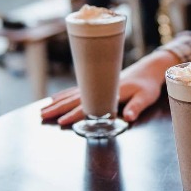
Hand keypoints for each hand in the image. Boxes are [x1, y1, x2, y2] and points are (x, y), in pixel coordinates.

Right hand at [40, 50, 178, 124]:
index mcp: (110, 91)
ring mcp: (95, 85)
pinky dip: (63, 95)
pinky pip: (76, 91)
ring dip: (57, 102)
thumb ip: (136, 107)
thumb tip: (127, 118)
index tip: (61, 121)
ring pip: (72, 95)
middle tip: (42, 116)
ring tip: (42, 110)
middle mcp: (99, 87)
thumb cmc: (147, 85)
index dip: (74, 114)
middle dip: (57, 108)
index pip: (88, 105)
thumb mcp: (146, 96)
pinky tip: (54, 100)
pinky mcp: (95, 84)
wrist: (148, 69)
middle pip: (74, 99)